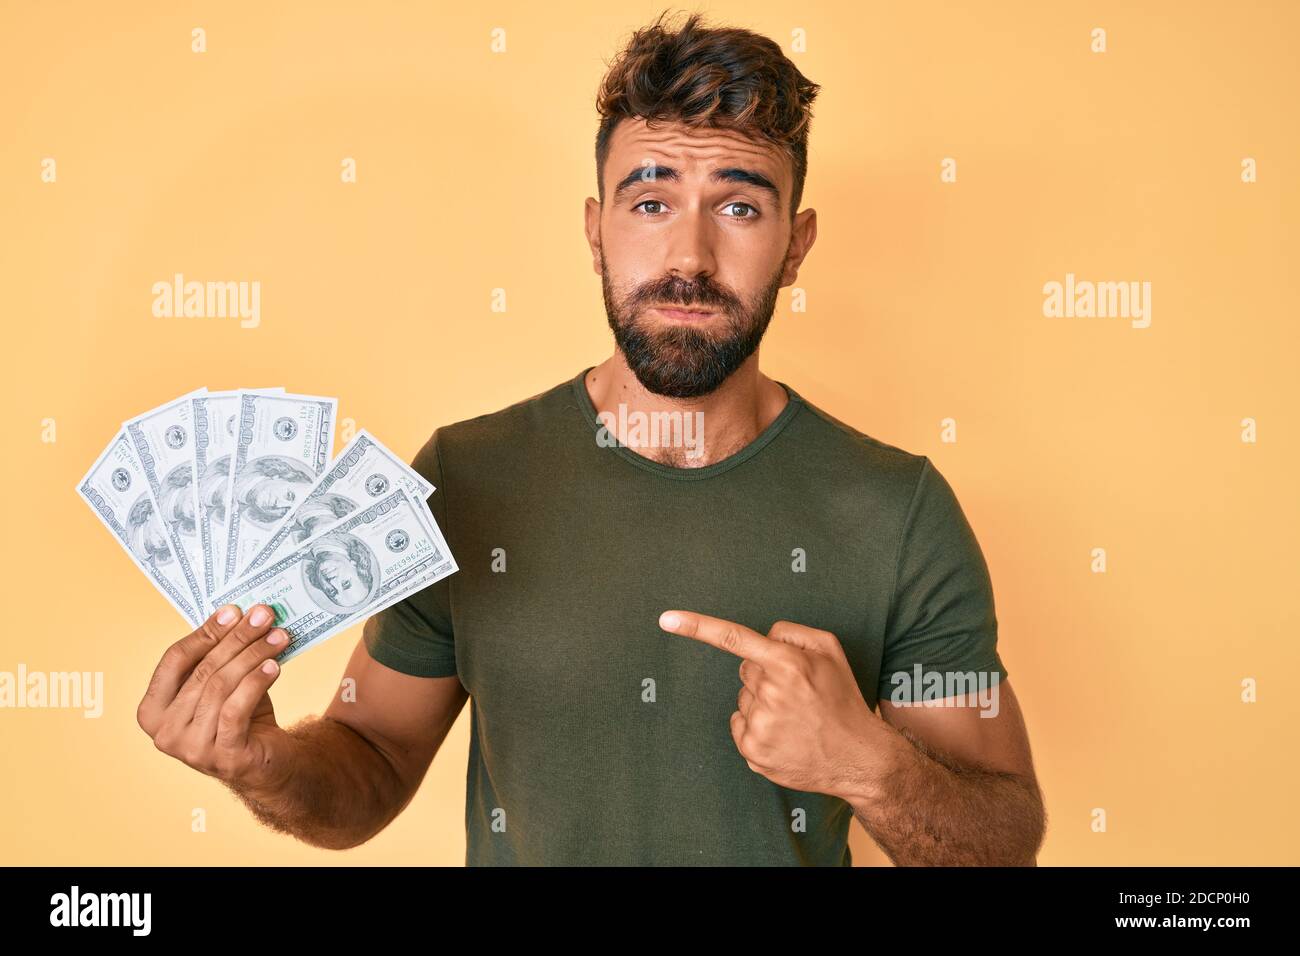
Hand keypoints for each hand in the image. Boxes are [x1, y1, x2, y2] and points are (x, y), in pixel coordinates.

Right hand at [137, 604, 291, 789]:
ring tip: (278, 637)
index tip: (233, 610)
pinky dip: (256, 682)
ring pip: (221, 687)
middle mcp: (164, 733)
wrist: (268, 764)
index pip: (174, 660)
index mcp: (153, 710)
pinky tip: (275, 665)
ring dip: (253, 655)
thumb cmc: (242, 717)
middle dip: (238, 638)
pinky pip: (236, 709)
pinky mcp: (221, 757)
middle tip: (264, 615)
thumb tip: (239, 613)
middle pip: (203, 670)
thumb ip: (221, 656)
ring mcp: (190, 749)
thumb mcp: (224, 684)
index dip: (204, 632)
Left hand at [658, 610, 883, 797]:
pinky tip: (783, 734)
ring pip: (743, 698)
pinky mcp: (752, 751)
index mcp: (788, 663)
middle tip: (797, 693)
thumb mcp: (831, 650)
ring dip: (762, 703)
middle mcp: (770, 693)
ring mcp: (759, 725)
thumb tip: (762, 635)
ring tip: (795, 717)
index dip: (697, 626)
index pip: (735, 639)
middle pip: (745, 671)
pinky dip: (755, 726)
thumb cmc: (843, 699)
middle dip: (765, 675)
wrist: (858, 758)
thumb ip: (793, 631)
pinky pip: (739, 724)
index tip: (667, 618)